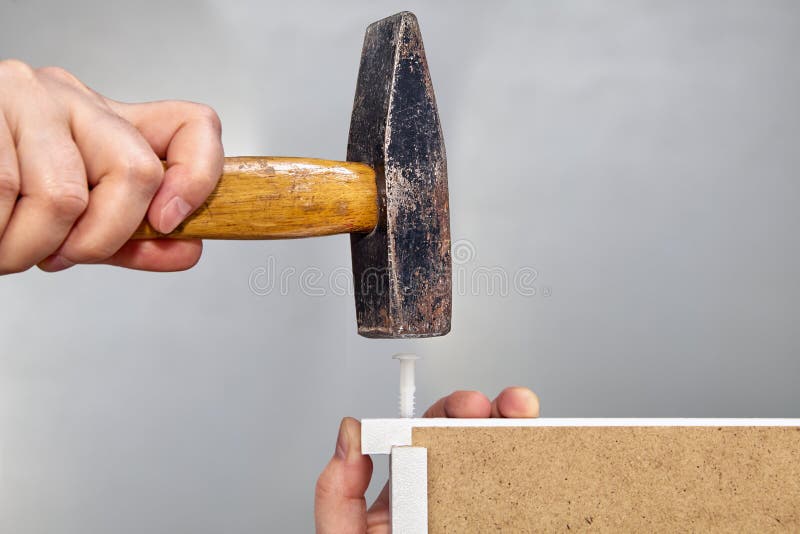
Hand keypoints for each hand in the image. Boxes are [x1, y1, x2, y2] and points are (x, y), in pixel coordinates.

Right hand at [0, 60, 223, 273]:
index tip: (171, 223)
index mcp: (111, 123)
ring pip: (65, 196)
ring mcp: (24, 96)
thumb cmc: (7, 198)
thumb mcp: (79, 219)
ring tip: (10, 245)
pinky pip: (3, 194)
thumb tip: (189, 250)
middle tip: (62, 255)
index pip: (193, 125)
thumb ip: (132, 237)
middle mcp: (74, 98)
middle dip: (102, 238)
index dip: (199, 176)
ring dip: (34, 248)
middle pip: (137, 171)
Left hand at [315, 387, 539, 532]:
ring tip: (528, 422)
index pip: (428, 440)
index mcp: (402, 500)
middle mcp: (443, 506)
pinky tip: (549, 468)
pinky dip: (547, 488)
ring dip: (523, 439)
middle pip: (476, 447)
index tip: (468, 405)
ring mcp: (478, 522)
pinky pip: (531, 510)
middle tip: (508, 408)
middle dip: (496, 417)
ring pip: (508, 472)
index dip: (449, 414)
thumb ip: (337, 497)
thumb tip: (350, 437)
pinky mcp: (505, 531)